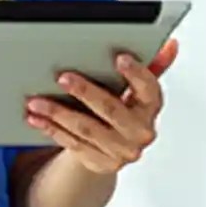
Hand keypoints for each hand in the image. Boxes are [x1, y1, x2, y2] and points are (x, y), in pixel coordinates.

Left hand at [24, 38, 179, 174]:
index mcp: (150, 108)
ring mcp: (120, 150)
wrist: (114, 150)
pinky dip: (51, 129)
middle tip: (63, 77)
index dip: (136, 74)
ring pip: (86, 129)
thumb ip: (150, 65)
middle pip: (111, 109)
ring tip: (36, 100)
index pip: (149, 89)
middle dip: (85, 92)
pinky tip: (35, 118)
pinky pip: (72, 143)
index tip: (120, 58)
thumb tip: (170, 44)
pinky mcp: (99, 162)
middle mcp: (140, 131)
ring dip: (58, 113)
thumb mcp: (136, 89)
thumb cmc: (123, 109)